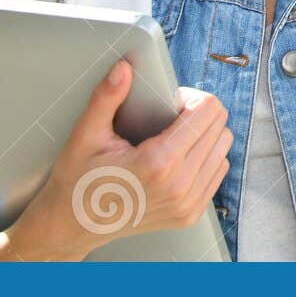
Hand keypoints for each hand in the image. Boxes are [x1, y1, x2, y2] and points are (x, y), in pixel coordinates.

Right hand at [1, 60, 232, 260]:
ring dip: (206, 136)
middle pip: (220, 127)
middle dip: (200, 114)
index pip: (209, 111)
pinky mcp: (190, 214)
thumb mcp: (85, 135)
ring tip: (175, 136)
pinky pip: (218, 172)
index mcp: (158, 163)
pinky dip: (206, 158)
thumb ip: (106, 98)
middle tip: (171, 116)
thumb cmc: (76, 182)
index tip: (173, 100)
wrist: (71, 228)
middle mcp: (179, 186)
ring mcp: (187, 204)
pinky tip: (180, 156)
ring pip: (224, 149)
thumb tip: (124, 68)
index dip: (193, 97)